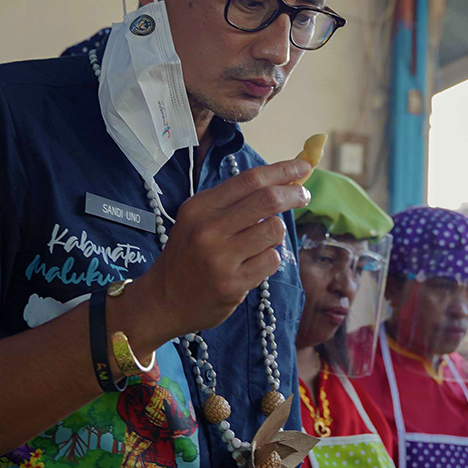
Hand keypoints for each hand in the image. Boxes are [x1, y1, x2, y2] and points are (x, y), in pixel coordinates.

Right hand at [127, 158, 311, 342]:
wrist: (163, 300)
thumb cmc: (188, 254)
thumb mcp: (198, 219)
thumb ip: (234, 202)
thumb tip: (283, 183)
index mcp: (200, 207)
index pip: (250, 180)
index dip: (282, 170)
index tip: (303, 167)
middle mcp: (208, 229)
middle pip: (268, 200)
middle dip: (293, 194)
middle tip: (303, 196)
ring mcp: (221, 258)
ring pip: (274, 231)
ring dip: (276, 233)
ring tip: (262, 241)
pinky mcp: (233, 284)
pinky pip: (271, 261)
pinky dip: (269, 259)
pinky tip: (251, 265)